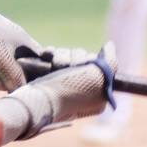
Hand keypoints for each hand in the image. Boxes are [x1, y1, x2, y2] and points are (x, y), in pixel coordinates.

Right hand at [0, 43, 117, 141]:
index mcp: (96, 97)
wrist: (36, 100)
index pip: (98, 66)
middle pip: (83, 59)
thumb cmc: (70, 91)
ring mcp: (63, 86)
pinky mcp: (46, 79)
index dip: (91, 61)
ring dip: (61, 56)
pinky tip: (45, 56)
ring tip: (54, 64)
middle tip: (68, 67)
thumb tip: (109, 46)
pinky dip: (50, 54)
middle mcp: (81, 92)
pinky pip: (53, 57)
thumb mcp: (99, 77)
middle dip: (75, 58)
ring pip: (68, 56)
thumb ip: (110, 61)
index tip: (86, 64)